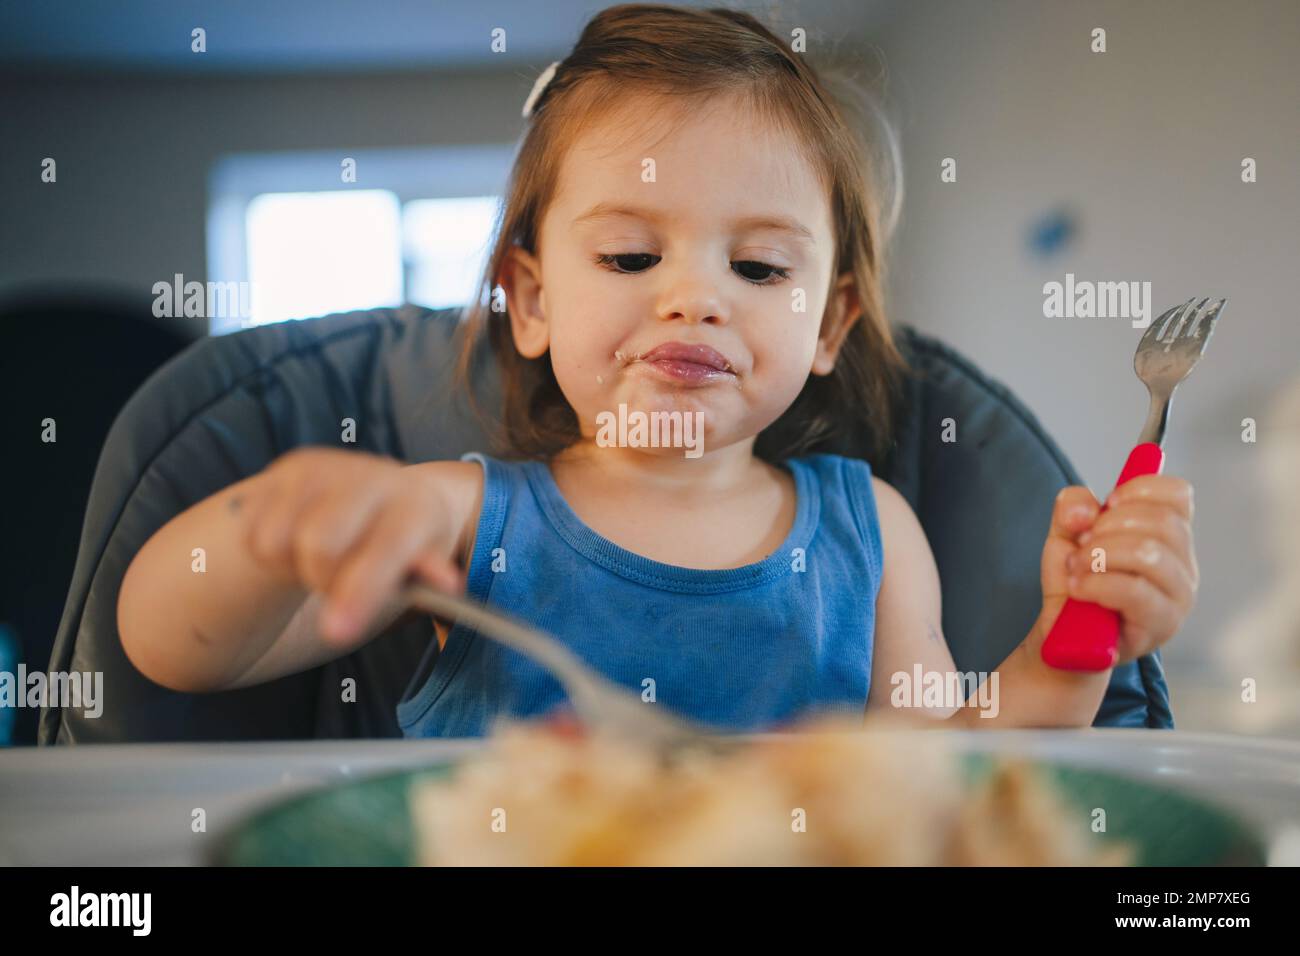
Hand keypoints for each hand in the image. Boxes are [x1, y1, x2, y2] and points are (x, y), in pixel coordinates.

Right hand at [238, 447, 464, 644]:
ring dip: (295, 568)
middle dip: (323, 581)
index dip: (362, 591)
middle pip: (319, 545)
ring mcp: (323, 469)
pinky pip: (254, 536)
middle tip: (339, 586)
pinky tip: (303, 545)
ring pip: (276, 543)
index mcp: (414, 502)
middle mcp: (368, 476)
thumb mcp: (423, 561)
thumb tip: (444, 584)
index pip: (386, 546)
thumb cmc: (405, 540)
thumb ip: (428, 575)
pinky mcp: (285, 471)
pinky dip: (273, 556)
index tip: (337, 633)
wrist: (382, 492)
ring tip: (325, 562)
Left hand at [1035, 476, 1198, 664]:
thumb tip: (1088, 511)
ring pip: (1149, 554)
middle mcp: (1184, 565)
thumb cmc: (1077, 580)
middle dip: (1109, 526)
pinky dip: (1095, 583)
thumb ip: (1072, 506)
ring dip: (1099, 554)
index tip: (1108, 503)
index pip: (1178, 495)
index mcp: (1169, 536)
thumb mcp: (1066, 533)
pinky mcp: (1161, 626)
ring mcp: (1178, 598)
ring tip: (1077, 568)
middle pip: (1161, 522)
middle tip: (1083, 544)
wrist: (1063, 635)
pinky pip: (1134, 591)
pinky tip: (1078, 588)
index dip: (1140, 489)